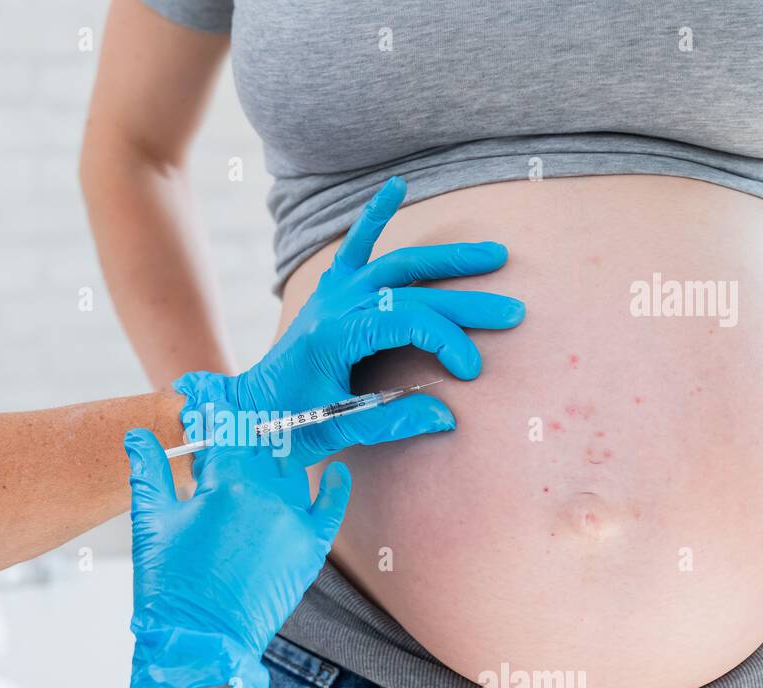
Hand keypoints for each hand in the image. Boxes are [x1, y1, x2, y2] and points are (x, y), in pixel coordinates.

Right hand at [123, 426, 350, 687]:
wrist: (199, 643)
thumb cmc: (169, 586)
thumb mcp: (151, 523)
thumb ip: (149, 471)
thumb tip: (140, 434)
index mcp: (228, 483)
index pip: (225, 428)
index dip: (212, 414)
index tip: (202, 408)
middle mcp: (269, 496)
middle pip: (261, 444)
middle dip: (242, 435)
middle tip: (227, 434)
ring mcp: (294, 522)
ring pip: (292, 470)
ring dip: (276, 459)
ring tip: (262, 453)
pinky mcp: (309, 550)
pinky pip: (329, 507)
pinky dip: (334, 487)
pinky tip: (335, 472)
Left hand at [173, 176, 525, 466]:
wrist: (249, 412)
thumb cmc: (289, 425)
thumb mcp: (338, 428)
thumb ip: (391, 420)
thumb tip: (447, 417)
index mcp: (336, 335)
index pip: (410, 324)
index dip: (449, 343)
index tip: (472, 371)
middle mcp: (335, 305)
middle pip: (414, 292)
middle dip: (467, 301)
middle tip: (513, 311)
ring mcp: (332, 294)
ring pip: (398, 264)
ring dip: (446, 258)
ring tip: (494, 254)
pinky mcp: (330, 292)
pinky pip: (355, 246)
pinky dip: (375, 215)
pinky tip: (398, 185)